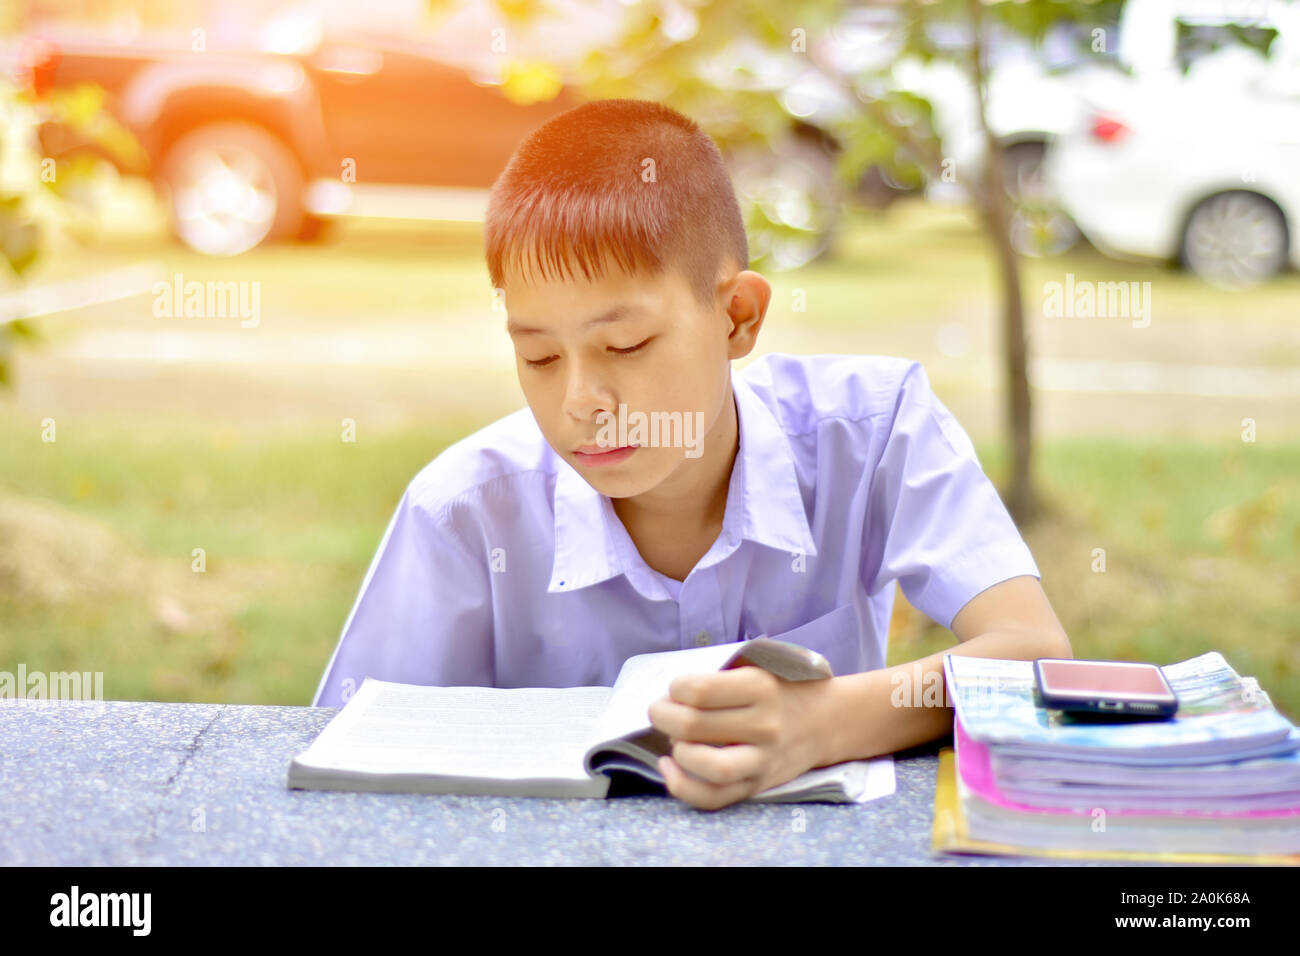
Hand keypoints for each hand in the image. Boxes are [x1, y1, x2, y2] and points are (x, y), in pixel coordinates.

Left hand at [646, 662, 833, 810]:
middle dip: (663, 716)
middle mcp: (764, 725)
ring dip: (677, 752)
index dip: (675, 688)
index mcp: (760, 687)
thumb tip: (668, 699)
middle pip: (693, 725)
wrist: (826, 720)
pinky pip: (714, 797)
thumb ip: (717, 678)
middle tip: (660, 711)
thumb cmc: (778, 689)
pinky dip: (682, 786)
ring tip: (674, 740)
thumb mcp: (755, 668)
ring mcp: (762, 760)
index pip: (698, 690)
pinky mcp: (758, 785)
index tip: (676, 688)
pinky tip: (669, 767)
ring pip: (708, 767)